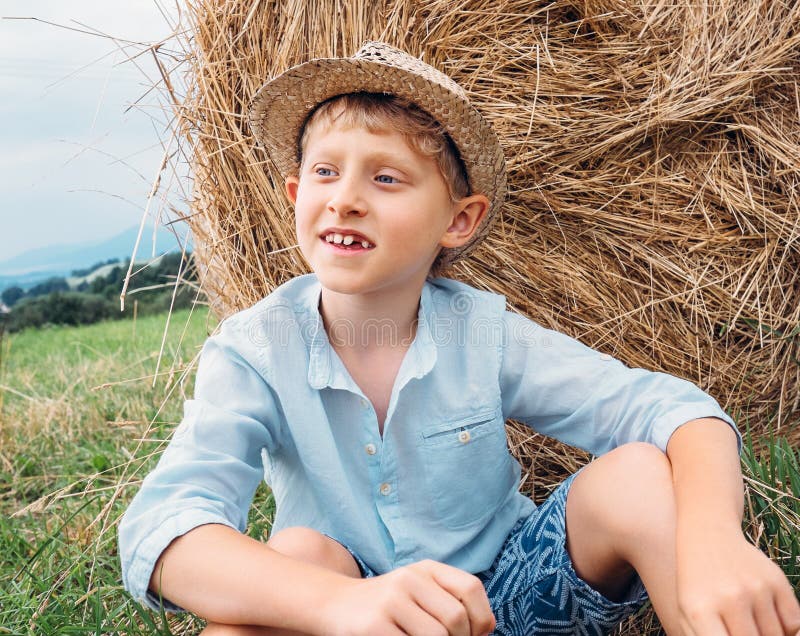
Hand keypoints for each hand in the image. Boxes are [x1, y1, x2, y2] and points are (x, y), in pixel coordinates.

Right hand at [320, 559, 495, 635]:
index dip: (481, 618)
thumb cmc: (385, 605)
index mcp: (425, 569)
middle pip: (455, 618)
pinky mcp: (373, 626)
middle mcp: (408, 579)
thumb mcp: (417, 591)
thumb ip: (449, 602)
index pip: (470, 588)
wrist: (333, 604)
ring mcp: (389, 601)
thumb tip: (487, 629)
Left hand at [677, 529, 799, 634]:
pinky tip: (770, 621)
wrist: (708, 536)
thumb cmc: (696, 583)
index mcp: (699, 609)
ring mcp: (756, 588)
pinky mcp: (777, 581)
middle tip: (747, 632)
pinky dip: (787, 630)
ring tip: (753, 627)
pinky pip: (794, 623)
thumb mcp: (687, 613)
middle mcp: (729, 598)